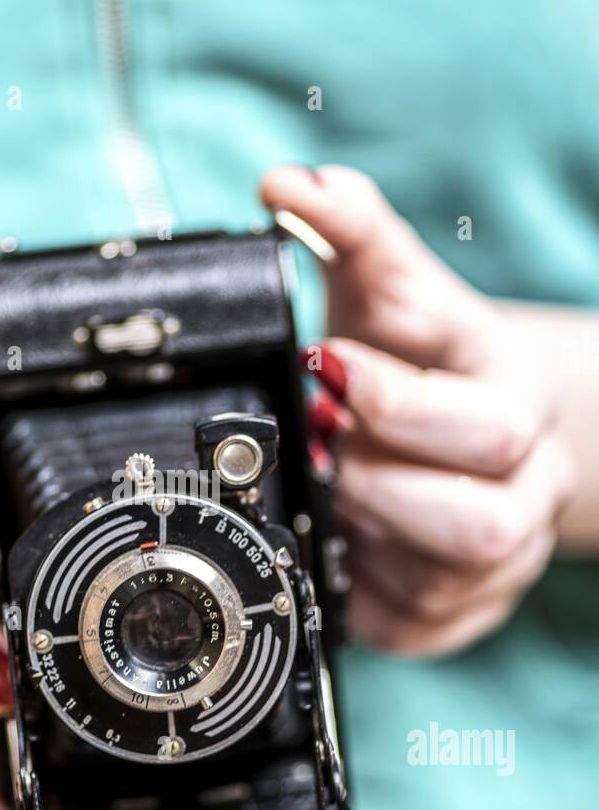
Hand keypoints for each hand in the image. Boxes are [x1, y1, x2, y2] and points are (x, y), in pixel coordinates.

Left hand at [260, 165, 575, 655]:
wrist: (488, 420)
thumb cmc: (426, 352)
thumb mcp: (392, 286)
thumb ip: (349, 230)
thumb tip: (286, 183)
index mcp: (512, 392)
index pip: (479, 418)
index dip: (393, 403)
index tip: (321, 366)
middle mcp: (524, 478)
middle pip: (480, 519)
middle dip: (378, 486)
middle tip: (314, 448)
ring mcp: (506, 551)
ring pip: (452, 581)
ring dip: (371, 538)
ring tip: (325, 492)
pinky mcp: (470, 608)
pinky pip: (420, 627)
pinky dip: (365, 594)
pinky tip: (340, 546)